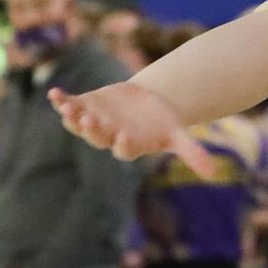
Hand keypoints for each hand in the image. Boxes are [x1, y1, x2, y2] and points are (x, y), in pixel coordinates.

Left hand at [50, 83, 213, 177]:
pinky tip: (54, 93)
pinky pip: (70, 106)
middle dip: (93, 130)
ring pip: (79, 123)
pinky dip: (61, 101)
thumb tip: (214, 173)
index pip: (123, 149)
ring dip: (72, 117)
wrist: (144, 106)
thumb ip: (192, 153)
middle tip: (89, 122)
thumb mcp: (178, 136)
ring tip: (67, 107)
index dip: (123, 144)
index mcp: (129, 145)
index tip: (124, 136)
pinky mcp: (85, 106)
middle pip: (97, 137)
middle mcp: (108, 136)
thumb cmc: (162, 123)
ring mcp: (94, 122)